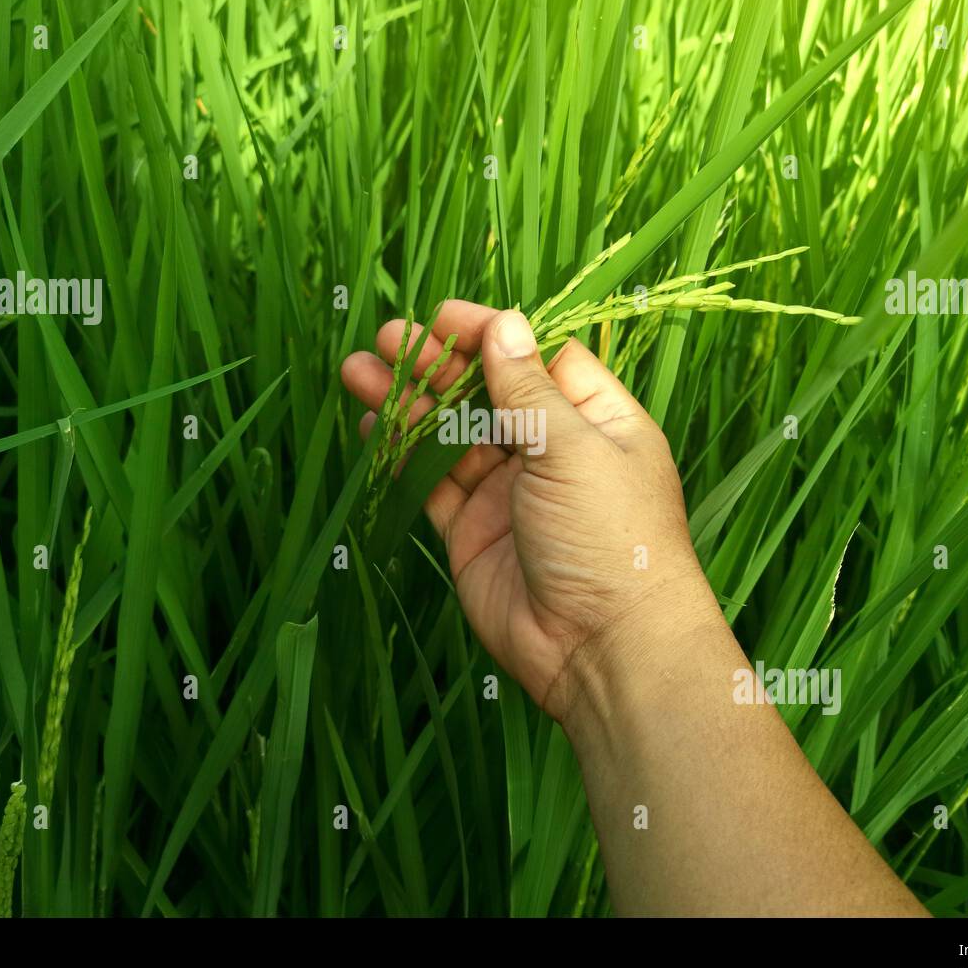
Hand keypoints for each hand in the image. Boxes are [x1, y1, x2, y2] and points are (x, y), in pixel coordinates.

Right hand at [341, 300, 713, 725]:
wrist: (602, 649)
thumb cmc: (609, 536)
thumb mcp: (573, 448)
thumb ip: (528, 388)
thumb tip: (505, 323)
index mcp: (595, 420)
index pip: (538, 358)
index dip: (491, 334)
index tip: (443, 317)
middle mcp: (552, 451)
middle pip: (487, 392)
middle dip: (437, 365)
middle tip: (387, 339)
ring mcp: (509, 493)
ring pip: (451, 436)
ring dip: (408, 404)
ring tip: (358, 371)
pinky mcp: (473, 532)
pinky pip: (432, 484)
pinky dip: (402, 456)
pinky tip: (372, 427)